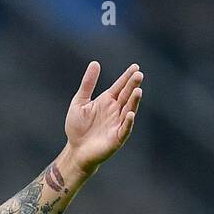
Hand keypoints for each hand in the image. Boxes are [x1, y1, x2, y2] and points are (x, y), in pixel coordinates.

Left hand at [64, 61, 142, 176]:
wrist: (75, 150)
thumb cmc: (77, 128)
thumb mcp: (79, 102)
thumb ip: (87, 84)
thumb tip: (95, 63)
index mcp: (107, 101)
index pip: (120, 86)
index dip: (127, 77)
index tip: (135, 67)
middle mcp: (115, 111)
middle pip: (126, 96)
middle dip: (132, 85)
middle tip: (139, 75)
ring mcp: (117, 124)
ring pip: (128, 110)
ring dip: (134, 101)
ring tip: (138, 90)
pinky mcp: (117, 138)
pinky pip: (124, 129)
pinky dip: (128, 122)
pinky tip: (129, 113)